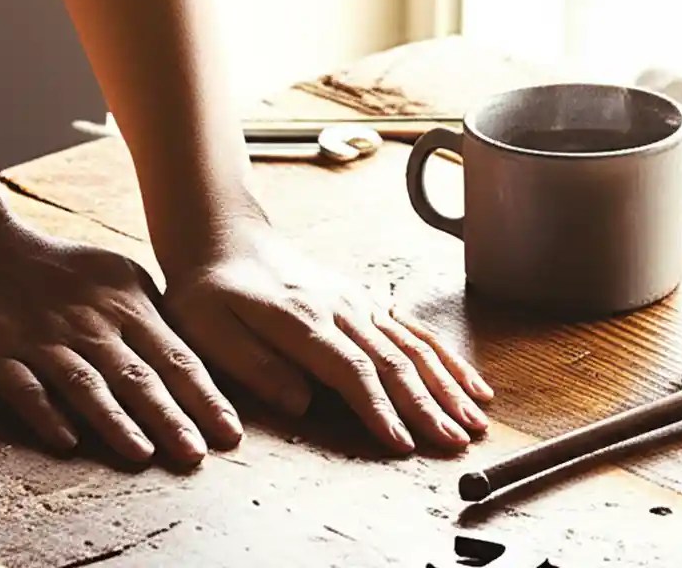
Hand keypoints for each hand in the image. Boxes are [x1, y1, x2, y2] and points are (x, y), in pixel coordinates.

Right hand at [0, 220, 240, 465]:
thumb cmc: (59, 271)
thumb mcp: (118, 276)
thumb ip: (156, 316)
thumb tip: (198, 363)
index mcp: (127, 307)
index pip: (175, 358)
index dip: (203, 397)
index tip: (230, 432)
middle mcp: (90, 325)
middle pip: (136, 376)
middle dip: (169, 416)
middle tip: (195, 454)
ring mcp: (43, 340)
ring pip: (85, 384)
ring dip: (115, 420)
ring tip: (142, 453)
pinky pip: (24, 387)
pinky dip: (45, 413)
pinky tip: (65, 441)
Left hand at [162, 219, 492, 453]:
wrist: (223, 238)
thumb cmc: (209, 291)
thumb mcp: (207, 328)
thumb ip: (253, 365)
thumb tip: (302, 403)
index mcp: (301, 319)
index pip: (350, 369)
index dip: (379, 408)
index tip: (403, 443)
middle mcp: (340, 308)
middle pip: (393, 360)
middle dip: (428, 405)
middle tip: (455, 444)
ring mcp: (358, 302)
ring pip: (413, 346)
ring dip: (447, 386)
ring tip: (474, 422)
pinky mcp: (367, 301)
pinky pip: (416, 331)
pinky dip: (448, 360)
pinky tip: (472, 386)